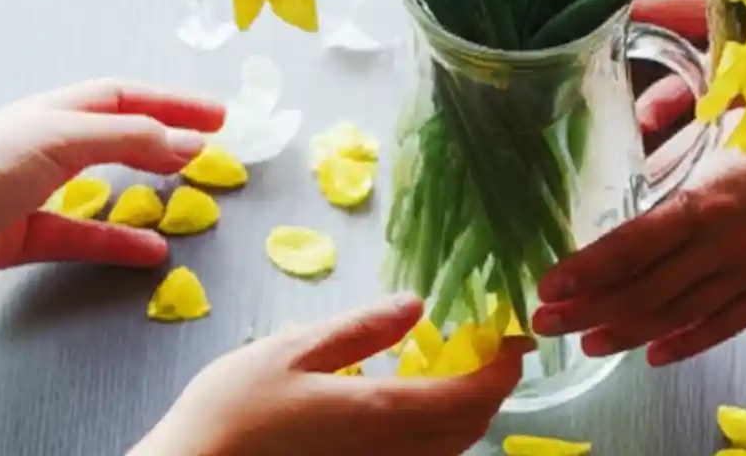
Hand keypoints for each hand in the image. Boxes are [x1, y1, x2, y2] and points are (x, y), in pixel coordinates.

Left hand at [0, 79, 224, 282]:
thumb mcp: (67, 139)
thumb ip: (132, 139)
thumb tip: (192, 143)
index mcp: (62, 112)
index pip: (131, 99)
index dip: (175, 104)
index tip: (219, 116)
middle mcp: (54, 145)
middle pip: (123, 136)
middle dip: (168, 140)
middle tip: (212, 150)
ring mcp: (40, 190)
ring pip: (107, 186)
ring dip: (148, 191)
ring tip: (187, 197)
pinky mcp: (27, 233)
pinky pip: (85, 236)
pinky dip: (118, 243)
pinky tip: (150, 252)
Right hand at [133, 295, 531, 455]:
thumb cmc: (231, 412)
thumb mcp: (292, 351)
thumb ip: (361, 329)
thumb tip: (416, 305)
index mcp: (381, 413)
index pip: (471, 396)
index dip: (504, 370)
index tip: (515, 342)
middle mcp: (392, 455)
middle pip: (468, 429)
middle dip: (490, 391)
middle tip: (487, 353)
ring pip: (447, 453)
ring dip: (464, 416)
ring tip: (452, 378)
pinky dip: (434, 439)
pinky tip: (409, 413)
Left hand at [530, 0, 745, 364]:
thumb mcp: (726, 128)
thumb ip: (677, 155)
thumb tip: (635, 170)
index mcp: (705, 198)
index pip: (630, 244)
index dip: (585, 270)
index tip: (548, 285)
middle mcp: (723, 243)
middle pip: (644, 287)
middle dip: (589, 309)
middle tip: (546, 325)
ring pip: (679, 312)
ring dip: (629, 331)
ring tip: (589, 344)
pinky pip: (728, 322)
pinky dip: (690, 340)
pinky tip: (658, 353)